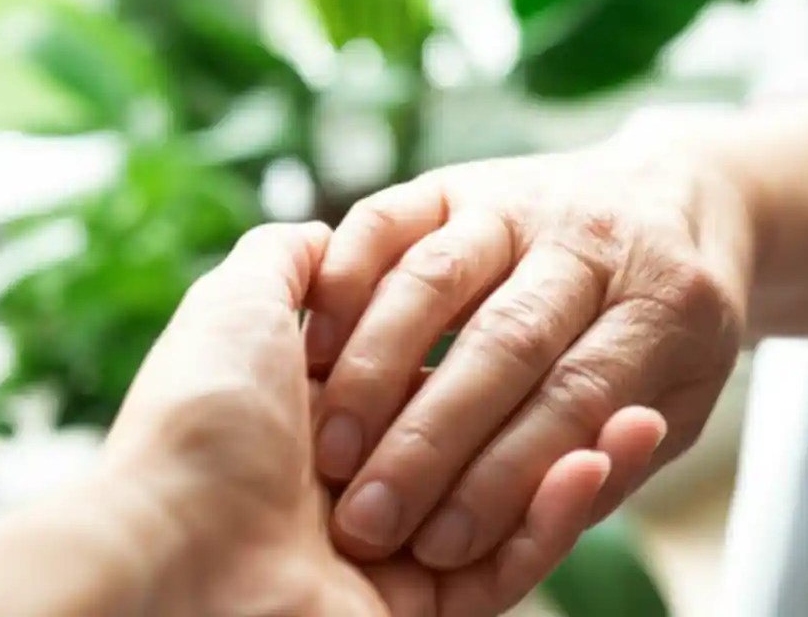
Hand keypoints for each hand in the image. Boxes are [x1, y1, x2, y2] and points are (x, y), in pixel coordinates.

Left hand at [103, 222, 666, 615]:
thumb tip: (330, 229)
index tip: (560, 291)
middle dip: (560, 390)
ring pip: (521, 490)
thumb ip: (289, 260)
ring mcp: (409, 537)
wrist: (161, 555)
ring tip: (645, 410)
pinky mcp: (429, 606)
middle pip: (499, 423)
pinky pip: (516, 565)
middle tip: (622, 351)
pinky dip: (563, 511)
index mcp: (350, 402)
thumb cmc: (197, 424)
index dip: (507, 326)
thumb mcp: (234, 309)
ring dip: (587, 448)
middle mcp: (385, 465)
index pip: (457, 352)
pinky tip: (607, 455)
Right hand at [304, 107, 751, 568]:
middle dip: (431, 438)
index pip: (577, 397)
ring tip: (332, 448)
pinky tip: (317, 349)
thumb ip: (623, 456)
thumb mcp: (680, 401)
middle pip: (506, 341)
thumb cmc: (664, 332)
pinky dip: (346, 280)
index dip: (506, 476)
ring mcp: (521, 200)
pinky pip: (389, 219)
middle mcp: (594, 240)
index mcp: (666, 306)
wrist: (674, 198)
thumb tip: (561, 493)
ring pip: (438, 276)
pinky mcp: (460, 180)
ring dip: (376, 366)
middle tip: (369, 517)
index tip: (443, 548)